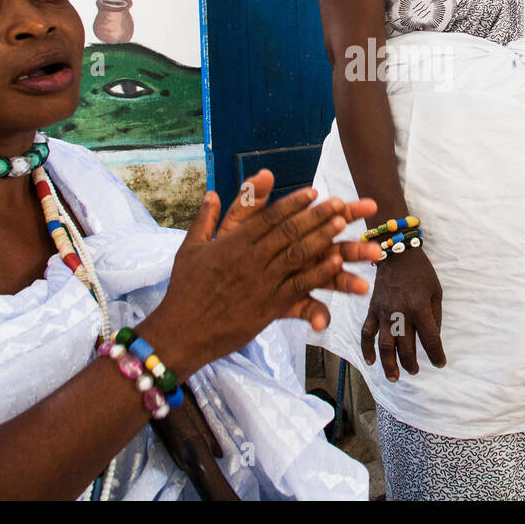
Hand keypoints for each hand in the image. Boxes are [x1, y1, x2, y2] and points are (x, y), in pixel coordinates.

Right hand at [154, 181, 381, 376]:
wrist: (181, 331)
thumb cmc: (184, 290)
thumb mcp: (189, 249)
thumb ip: (205, 219)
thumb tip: (211, 193)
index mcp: (232, 242)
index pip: (268, 218)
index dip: (293, 204)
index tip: (313, 192)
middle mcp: (249, 259)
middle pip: (289, 232)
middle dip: (316, 216)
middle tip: (339, 203)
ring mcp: (261, 283)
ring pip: (297, 255)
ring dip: (322, 238)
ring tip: (343, 224)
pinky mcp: (268, 307)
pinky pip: (299, 287)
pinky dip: (319, 273)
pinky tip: (337, 262)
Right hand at [361, 246, 444, 381]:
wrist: (396, 253)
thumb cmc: (421, 272)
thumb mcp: (436, 292)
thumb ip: (435, 316)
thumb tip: (433, 339)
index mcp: (420, 309)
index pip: (431, 340)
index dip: (437, 355)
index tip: (440, 363)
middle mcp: (401, 314)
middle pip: (406, 348)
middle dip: (412, 364)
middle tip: (416, 370)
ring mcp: (384, 313)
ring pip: (385, 346)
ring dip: (389, 364)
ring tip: (394, 377)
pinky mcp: (372, 310)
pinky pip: (367, 332)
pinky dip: (367, 348)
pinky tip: (371, 361)